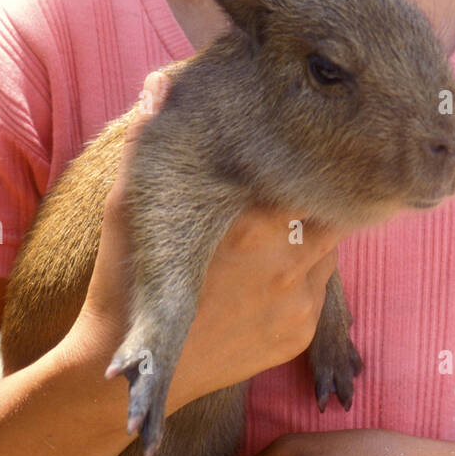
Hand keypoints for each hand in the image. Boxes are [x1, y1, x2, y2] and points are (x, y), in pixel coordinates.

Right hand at [67, 71, 349, 414]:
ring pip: (331, 246)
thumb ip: (146, 136)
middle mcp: (286, 261)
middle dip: (314, 196)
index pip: (309, 174)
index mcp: (250, 223)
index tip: (297, 149)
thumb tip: (158, 83)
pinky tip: (269, 273)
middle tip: (291, 187)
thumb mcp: (126, 203)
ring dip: (313, 233)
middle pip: (330, 209)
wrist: (125, 372)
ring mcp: (298, 301)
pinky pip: (321, 287)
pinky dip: (305, 272)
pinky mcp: (300, 332)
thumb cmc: (123, 279)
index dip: (306, 161)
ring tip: (279, 229)